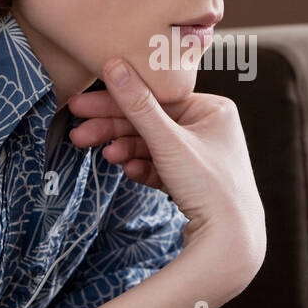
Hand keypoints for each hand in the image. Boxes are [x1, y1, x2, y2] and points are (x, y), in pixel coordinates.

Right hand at [67, 57, 265, 270]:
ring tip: (105, 157)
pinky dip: (143, 168)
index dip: (115, 102)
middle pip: (151, 122)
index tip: (80, 106)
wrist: (229, 244)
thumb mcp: (167, 142)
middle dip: (114, 130)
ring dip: (126, 150)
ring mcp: (202, 156)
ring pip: (153, 146)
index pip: (155, 98)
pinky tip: (130, 172)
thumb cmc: (208, 187)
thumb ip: (137, 104)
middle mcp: (211, 128)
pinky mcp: (193, 181)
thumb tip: (113, 63)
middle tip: (78, 134)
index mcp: (214, 109)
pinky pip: (160, 167)